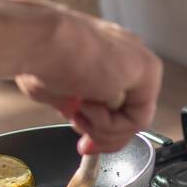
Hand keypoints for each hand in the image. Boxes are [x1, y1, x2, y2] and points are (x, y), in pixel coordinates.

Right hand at [13, 5, 162, 154]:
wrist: (40, 41)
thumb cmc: (39, 56)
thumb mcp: (56, 91)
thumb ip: (73, 103)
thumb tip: (73, 113)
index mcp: (106, 55)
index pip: (118, 102)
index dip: (101, 128)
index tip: (84, 145)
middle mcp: (127, 55)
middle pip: (129, 113)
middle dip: (104, 136)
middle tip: (85, 146)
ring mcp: (139, 61)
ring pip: (134, 119)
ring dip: (102, 129)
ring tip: (79, 114)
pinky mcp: (147, 70)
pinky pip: (137, 118)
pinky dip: (110, 124)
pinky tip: (89, 107)